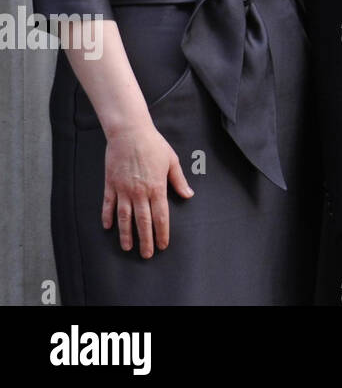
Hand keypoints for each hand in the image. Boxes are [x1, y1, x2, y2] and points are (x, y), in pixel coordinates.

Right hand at [101, 123, 193, 256]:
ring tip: (127, 247)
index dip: (162, 232)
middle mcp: (139, 192)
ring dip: (126, 234)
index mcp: (156, 187)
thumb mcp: (171, 161)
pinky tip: (108, 227)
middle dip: (145, 240)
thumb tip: (189, 195)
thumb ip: (179, 180)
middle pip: (143, 222)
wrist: (130, 133)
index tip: (163, 245)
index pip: (160, 216)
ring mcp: (123, 190)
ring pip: (124, 218)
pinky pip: (108, 205)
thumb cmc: (153, 145)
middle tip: (147, 254)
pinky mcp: (111, 185)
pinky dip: (107, 217)